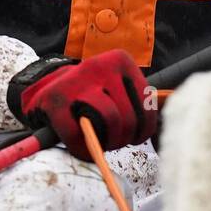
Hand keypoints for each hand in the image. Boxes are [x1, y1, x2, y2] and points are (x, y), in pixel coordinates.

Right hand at [19, 49, 157, 162]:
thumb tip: (164, 115)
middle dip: (124, 138)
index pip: (147, 103)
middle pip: (129, 117)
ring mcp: (77, 81)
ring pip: (110, 122)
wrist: (46, 86)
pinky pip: (79, 136)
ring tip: (101, 142)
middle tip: (115, 141)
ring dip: (108, 143)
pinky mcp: (57, 99)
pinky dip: (83, 149)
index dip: (145, 128)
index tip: (136, 136)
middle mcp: (100, 65)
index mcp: (120, 61)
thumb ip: (137, 99)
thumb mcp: (115, 85)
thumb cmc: (90, 93)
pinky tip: (81, 146)